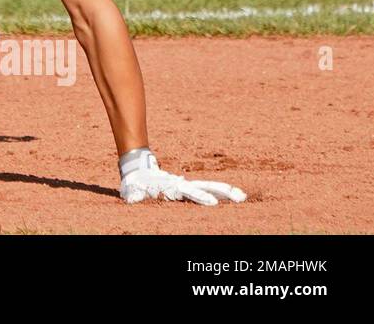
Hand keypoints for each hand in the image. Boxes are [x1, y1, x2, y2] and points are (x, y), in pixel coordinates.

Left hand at [119, 151, 245, 205]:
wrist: (139, 170)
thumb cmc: (137, 184)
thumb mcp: (133, 191)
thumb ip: (134, 196)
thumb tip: (132, 200)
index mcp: (172, 188)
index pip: (189, 193)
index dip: (200, 197)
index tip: (212, 203)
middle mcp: (182, 187)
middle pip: (205, 188)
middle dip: (222, 192)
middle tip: (239, 197)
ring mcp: (186, 187)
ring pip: (208, 188)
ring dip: (225, 192)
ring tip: (241, 196)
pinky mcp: (187, 190)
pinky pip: (205, 191)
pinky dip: (219, 194)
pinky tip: (232, 196)